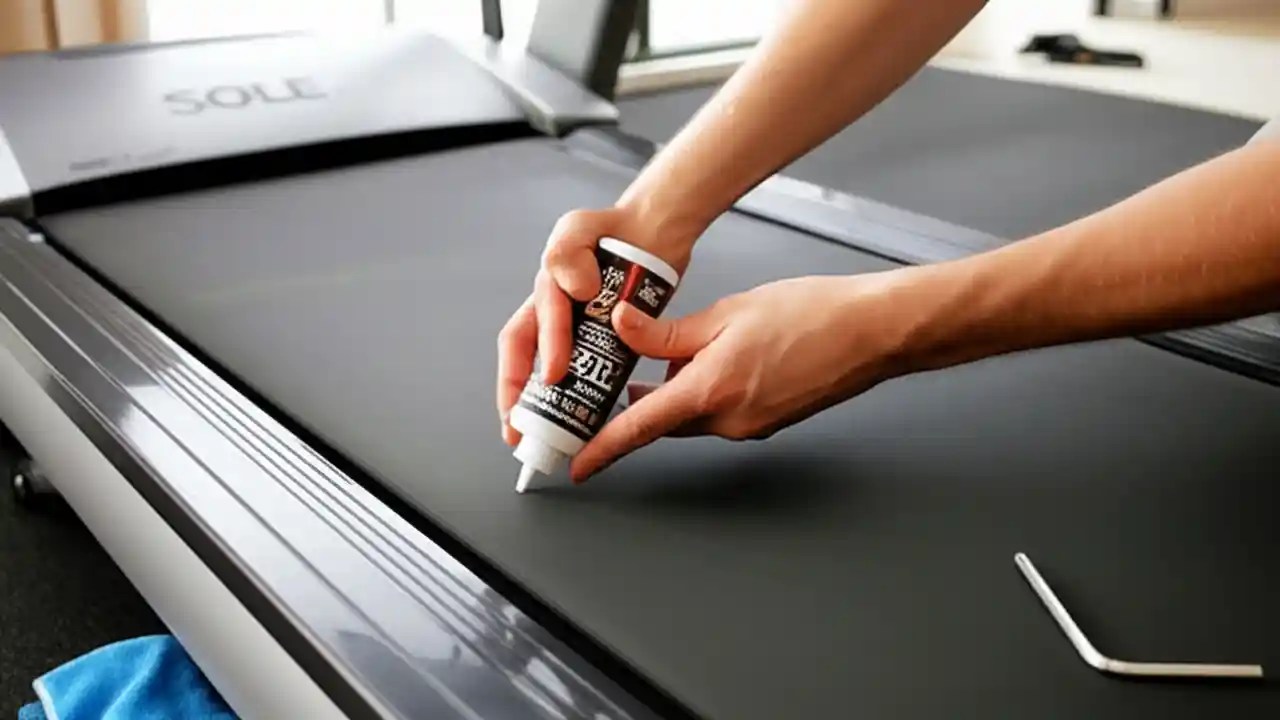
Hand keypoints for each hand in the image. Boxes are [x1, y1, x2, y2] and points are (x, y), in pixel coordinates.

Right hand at [496, 206, 696, 445]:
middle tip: (524, 432)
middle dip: (519, 400)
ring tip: (554, 433)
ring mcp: (577, 331)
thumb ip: (569, 254)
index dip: (522, 365)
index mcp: (540, 296)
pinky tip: (592, 416)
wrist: (651, 232)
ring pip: (553, 374)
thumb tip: (578, 293)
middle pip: (526, 365)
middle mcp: (552, 317)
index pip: (522, 337)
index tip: (546, 383)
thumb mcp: (578, 228)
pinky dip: (586, 396)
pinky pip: (588, 375)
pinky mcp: (605, 342)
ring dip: (549, 403)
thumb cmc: (610, 229)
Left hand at [570, 273, 913, 481]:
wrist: (872, 333)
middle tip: (620, 377)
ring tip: (678, 348)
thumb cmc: (811, 315)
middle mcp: (730, 421)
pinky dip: (709, 390)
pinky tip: (720, 356)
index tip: (577, 467)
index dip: (603, 449)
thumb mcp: (727, 313)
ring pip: (695, 414)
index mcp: (711, 392)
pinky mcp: (769, 421)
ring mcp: (752, 425)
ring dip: (679, 391)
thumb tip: (624, 327)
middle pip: (666, 420)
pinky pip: (722, 411)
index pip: (640, 429)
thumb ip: (667, 330)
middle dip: (644, 403)